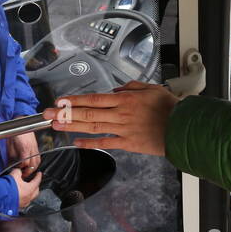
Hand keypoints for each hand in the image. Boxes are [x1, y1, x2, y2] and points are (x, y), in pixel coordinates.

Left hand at [10, 131, 40, 176]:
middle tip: (22, 175)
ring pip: (37, 162)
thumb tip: (11, 164)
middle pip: (33, 165)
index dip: (20, 168)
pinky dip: (36, 163)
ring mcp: (35, 148)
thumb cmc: (14, 133)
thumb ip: (12, 156)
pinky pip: (38, 158)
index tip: (16, 170)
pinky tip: (31, 165)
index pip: (25, 163)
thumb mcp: (10, 145)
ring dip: (33, 169)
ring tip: (27, 172)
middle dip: (27, 172)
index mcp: (25, 148)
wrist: (21, 123)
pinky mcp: (36, 147)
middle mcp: (32, 149)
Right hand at [12, 165, 42, 208]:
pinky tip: (21, 196)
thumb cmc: (7, 187)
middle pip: (36, 191)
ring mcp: (23, 203)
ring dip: (30, 193)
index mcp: (30, 189)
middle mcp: (28, 197)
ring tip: (27, 189)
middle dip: (36, 186)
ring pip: (30, 198)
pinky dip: (24, 198)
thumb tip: (19, 171)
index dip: (38, 176)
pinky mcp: (17, 207)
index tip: (39, 174)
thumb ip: (18, 172)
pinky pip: (24, 202)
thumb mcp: (14, 175)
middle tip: (34, 181)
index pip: (37, 181)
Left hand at [41, 80, 178, 156]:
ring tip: (56, 125)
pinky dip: (90, 143)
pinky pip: (105, 143)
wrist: (182, 128)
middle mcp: (121, 114)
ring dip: (72, 126)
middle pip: (88, 113)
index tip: (60, 100)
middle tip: (48, 114)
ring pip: (93, 127)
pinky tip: (77, 142)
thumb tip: (114, 89)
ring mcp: (123, 130)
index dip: (75, 100)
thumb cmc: (170, 108)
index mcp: (125, 99)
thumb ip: (130, 87)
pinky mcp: (128, 144)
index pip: (94, 98)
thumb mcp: (151, 88)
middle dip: (66, 113)